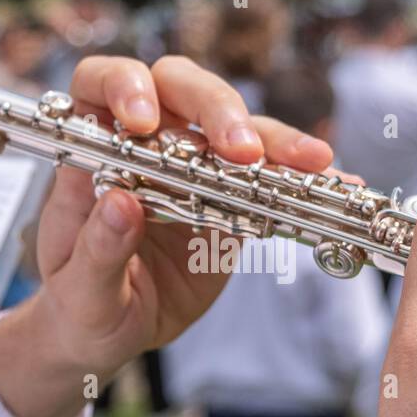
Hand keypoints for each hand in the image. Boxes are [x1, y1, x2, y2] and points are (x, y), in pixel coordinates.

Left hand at [0, 55, 332, 416]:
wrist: (110, 332)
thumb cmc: (79, 305)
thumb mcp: (79, 291)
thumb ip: (97, 249)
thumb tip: (121, 202)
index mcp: (93, 150)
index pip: (101, 84)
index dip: (123, 86)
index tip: (143, 120)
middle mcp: (144, 144)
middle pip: (181, 89)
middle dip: (216, 109)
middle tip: (241, 149)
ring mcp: (193, 168)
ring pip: (235, 128)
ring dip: (273, 140)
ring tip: (311, 161)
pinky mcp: (231, 199)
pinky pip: (271, 178)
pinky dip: (304, 180)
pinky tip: (337, 184)